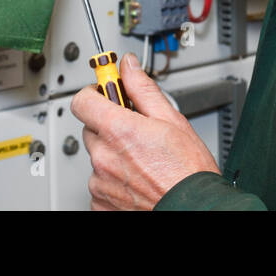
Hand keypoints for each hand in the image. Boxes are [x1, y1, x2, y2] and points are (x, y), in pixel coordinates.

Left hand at [71, 53, 219, 210]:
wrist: (193, 209)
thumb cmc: (188, 171)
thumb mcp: (171, 119)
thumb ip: (143, 88)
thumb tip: (129, 66)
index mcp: (118, 130)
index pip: (82, 100)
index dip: (94, 93)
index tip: (105, 92)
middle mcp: (103, 156)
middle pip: (91, 129)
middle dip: (109, 126)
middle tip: (136, 132)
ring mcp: (100, 183)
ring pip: (97, 158)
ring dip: (112, 156)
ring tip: (142, 162)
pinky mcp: (101, 203)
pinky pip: (99, 184)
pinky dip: (112, 181)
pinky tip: (136, 180)